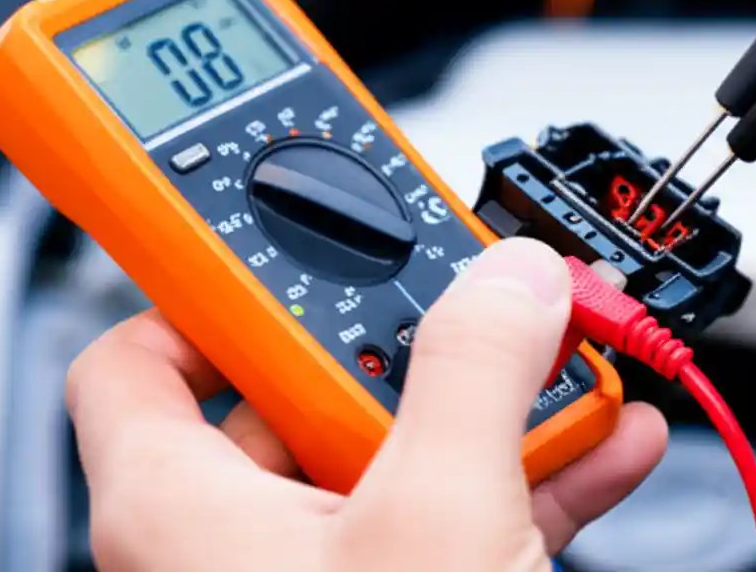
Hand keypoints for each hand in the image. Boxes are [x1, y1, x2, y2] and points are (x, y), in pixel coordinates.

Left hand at [66, 238, 667, 570]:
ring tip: (576, 358)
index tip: (304, 218)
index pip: (149, 341)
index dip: (218, 269)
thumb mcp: (440, 516)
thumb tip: (510, 278)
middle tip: (489, 296)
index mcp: (180, 503)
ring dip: (500, 396)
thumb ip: (477, 372)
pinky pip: (460, 506)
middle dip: (419, 333)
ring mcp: (328, 568)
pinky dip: (529, 468)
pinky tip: (606, 437)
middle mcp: (237, 536)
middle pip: (312, 379)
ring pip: (405, 442)